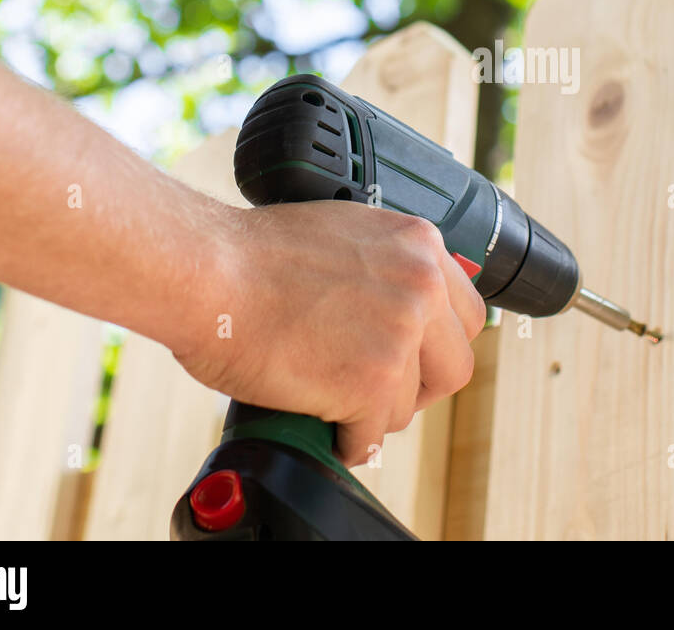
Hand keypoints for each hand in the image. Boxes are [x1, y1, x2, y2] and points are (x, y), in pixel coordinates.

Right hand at [175, 200, 485, 466]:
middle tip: (378, 389)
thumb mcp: (346, 235)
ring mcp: (401, 335)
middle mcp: (423, 285)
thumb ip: (384, 267)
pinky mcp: (372, 381)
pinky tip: (319, 421)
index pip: (465, 314)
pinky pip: (373, 435)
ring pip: (411, 404)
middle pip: (455, 365)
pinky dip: (346, 439)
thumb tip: (395, 307)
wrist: (208, 272)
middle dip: (418, 385)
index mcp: (420, 244)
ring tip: (332, 399)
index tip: (411, 358)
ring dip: (373, 411)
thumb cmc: (252, 254)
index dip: (435, 345)